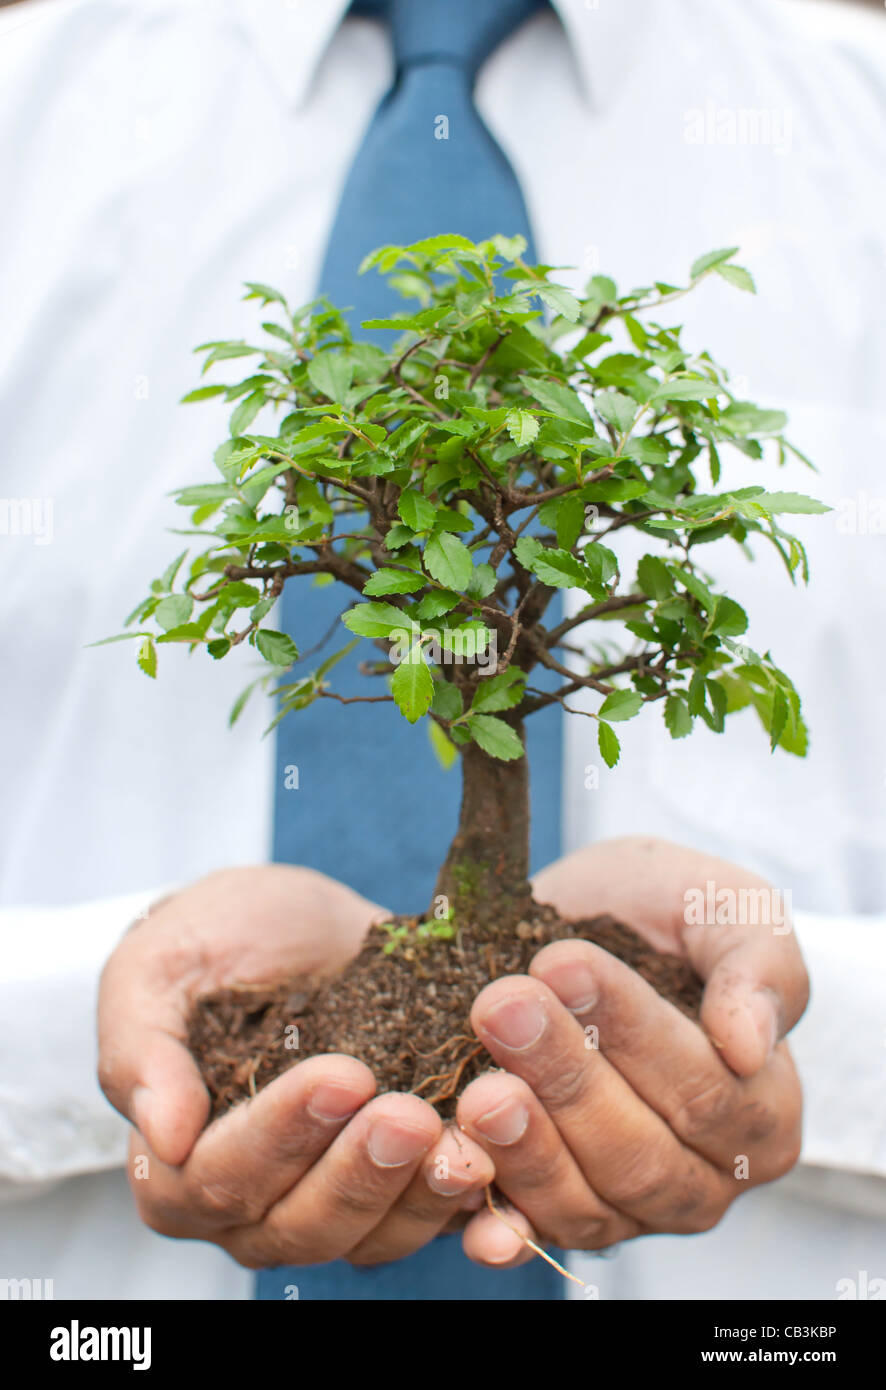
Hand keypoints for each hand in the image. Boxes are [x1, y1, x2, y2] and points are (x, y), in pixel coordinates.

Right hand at [98, 866, 492, 1267]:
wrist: (303, 923)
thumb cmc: (217, 938)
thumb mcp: (158, 965)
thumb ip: (142, 1048)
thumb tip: (159, 1135)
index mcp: (177, 1165)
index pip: (217, 1181)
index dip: (278, 1136)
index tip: (342, 1074)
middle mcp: (253, 1204)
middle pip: (299, 1226)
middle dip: (359, 1172)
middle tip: (409, 1113)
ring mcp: (332, 1201)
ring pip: (372, 1238)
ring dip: (421, 1194)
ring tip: (468, 1137)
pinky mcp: (402, 1186)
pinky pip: (436, 1218)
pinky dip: (474, 1200)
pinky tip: (502, 1158)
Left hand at [455, 836, 807, 1267]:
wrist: (582, 925)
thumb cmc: (668, 913)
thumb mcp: (730, 909)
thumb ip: (759, 967)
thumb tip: (749, 1044)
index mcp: (762, 1117)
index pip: (704, 1088)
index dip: (632, 1030)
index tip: (561, 962)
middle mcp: (701, 1181)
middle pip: (638, 1152)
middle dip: (564, 1077)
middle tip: (500, 1007)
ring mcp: (626, 1210)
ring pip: (581, 1201)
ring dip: (523, 1144)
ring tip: (476, 1086)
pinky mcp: (554, 1218)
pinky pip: (526, 1234)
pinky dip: (495, 1221)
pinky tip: (459, 1181)